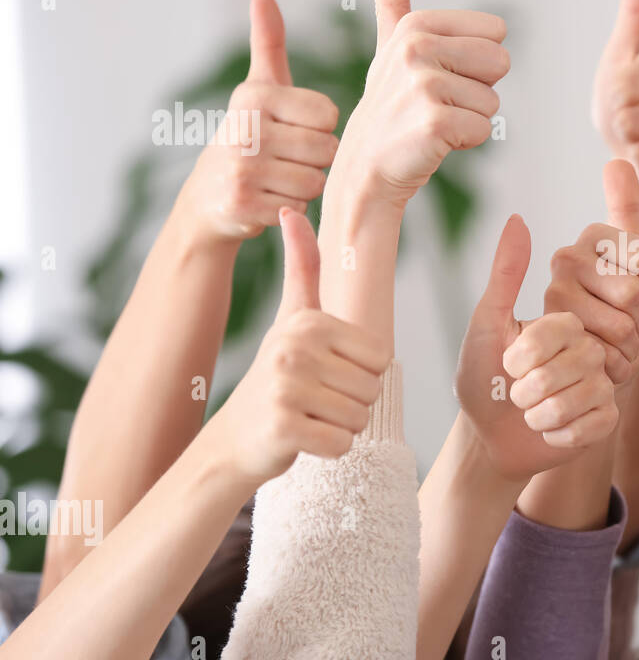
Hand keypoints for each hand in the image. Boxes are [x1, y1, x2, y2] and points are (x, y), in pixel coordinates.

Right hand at [178, 0, 338, 242]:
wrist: (208, 198)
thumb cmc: (248, 137)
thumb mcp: (257, 89)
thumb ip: (268, 43)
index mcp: (256, 96)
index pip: (329, 116)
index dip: (321, 130)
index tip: (294, 131)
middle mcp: (245, 128)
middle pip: (327, 151)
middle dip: (314, 161)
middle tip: (285, 160)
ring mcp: (241, 168)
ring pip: (315, 182)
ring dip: (304, 187)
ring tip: (277, 180)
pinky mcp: (242, 204)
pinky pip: (298, 208)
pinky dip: (290, 210)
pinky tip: (268, 200)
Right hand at [202, 209, 390, 484]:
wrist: (237, 436)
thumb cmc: (278, 375)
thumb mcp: (293, 317)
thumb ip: (303, 267)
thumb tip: (292, 211)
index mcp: (309, 321)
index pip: (381, 358)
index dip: (362, 374)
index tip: (326, 373)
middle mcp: (295, 349)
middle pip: (373, 389)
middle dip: (352, 403)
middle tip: (315, 400)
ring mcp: (286, 389)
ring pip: (360, 419)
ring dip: (341, 426)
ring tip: (308, 415)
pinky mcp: (284, 427)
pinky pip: (342, 444)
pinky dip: (329, 449)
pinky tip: (301, 437)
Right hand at [336, 0, 508, 207]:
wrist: (366, 165)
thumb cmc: (390, 105)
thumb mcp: (389, 48)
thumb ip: (390, 2)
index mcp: (417, 25)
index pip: (496, 33)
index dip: (477, 62)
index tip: (441, 76)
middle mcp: (417, 48)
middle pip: (501, 62)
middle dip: (479, 89)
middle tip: (440, 102)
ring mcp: (423, 85)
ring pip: (493, 102)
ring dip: (470, 119)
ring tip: (432, 122)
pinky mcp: (433, 123)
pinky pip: (483, 130)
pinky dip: (465, 142)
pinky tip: (433, 143)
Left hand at [455, 216, 619, 481]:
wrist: (487, 436)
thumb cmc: (482, 377)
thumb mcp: (488, 323)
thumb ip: (506, 273)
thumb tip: (518, 218)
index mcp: (567, 321)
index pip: (563, 329)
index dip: (528, 354)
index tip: (508, 365)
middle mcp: (591, 347)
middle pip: (582, 361)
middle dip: (534, 386)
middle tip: (517, 391)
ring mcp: (602, 382)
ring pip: (591, 393)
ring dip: (545, 412)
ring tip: (531, 412)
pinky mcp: (606, 418)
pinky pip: (596, 423)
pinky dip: (562, 433)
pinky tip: (549, 432)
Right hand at [544, 160, 638, 387]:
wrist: (608, 358)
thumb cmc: (630, 309)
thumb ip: (630, 211)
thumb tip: (618, 161)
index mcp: (592, 236)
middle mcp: (565, 259)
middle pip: (632, 293)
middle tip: (630, 322)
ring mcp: (554, 297)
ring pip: (620, 326)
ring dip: (631, 345)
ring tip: (618, 341)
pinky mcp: (553, 338)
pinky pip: (605, 354)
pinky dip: (616, 365)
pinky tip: (604, 360)